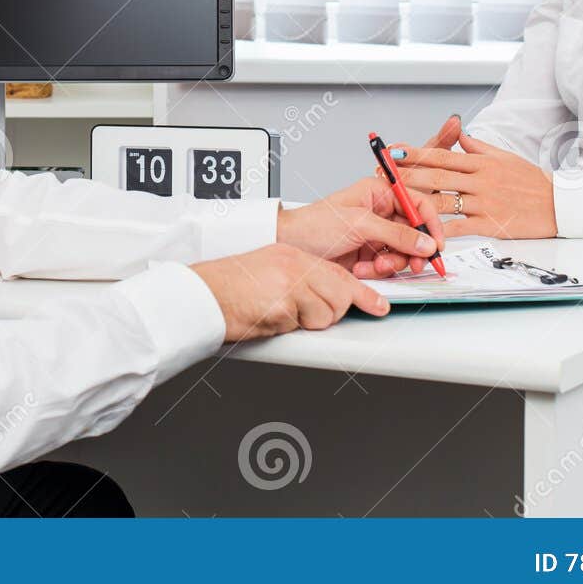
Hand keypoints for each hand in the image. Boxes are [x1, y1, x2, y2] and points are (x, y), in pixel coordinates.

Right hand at [191, 243, 389, 340]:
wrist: (203, 295)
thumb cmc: (230, 287)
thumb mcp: (270, 271)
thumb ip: (301, 280)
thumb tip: (328, 298)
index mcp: (293, 255)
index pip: (339, 274)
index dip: (362, 294)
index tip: (379, 306)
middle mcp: (295, 266)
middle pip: (340, 296)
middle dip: (328, 312)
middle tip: (301, 312)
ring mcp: (291, 284)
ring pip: (326, 315)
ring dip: (307, 322)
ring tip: (279, 313)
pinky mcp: (284, 305)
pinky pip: (303, 326)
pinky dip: (287, 328)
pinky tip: (269, 316)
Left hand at [277, 176, 443, 278]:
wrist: (290, 246)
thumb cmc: (314, 225)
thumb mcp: (359, 225)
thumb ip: (396, 234)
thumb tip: (426, 242)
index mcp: (379, 193)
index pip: (418, 204)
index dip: (431, 224)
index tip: (437, 244)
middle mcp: (380, 212)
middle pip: (414, 233)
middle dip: (412, 250)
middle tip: (413, 264)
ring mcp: (375, 235)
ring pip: (403, 253)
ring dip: (392, 263)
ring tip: (375, 266)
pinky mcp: (368, 254)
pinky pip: (388, 265)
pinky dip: (379, 271)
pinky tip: (362, 269)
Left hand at [391, 131, 557, 238]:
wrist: (560, 204)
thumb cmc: (532, 181)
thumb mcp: (505, 157)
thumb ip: (478, 147)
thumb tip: (458, 132)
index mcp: (482, 162)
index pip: (442, 155)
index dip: (416, 153)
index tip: (393, 152)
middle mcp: (481, 180)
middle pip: (437, 176)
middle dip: (407, 175)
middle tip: (381, 174)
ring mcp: (486, 202)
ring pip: (444, 202)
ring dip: (417, 203)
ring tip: (392, 203)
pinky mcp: (491, 224)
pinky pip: (461, 227)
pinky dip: (441, 231)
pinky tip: (422, 232)